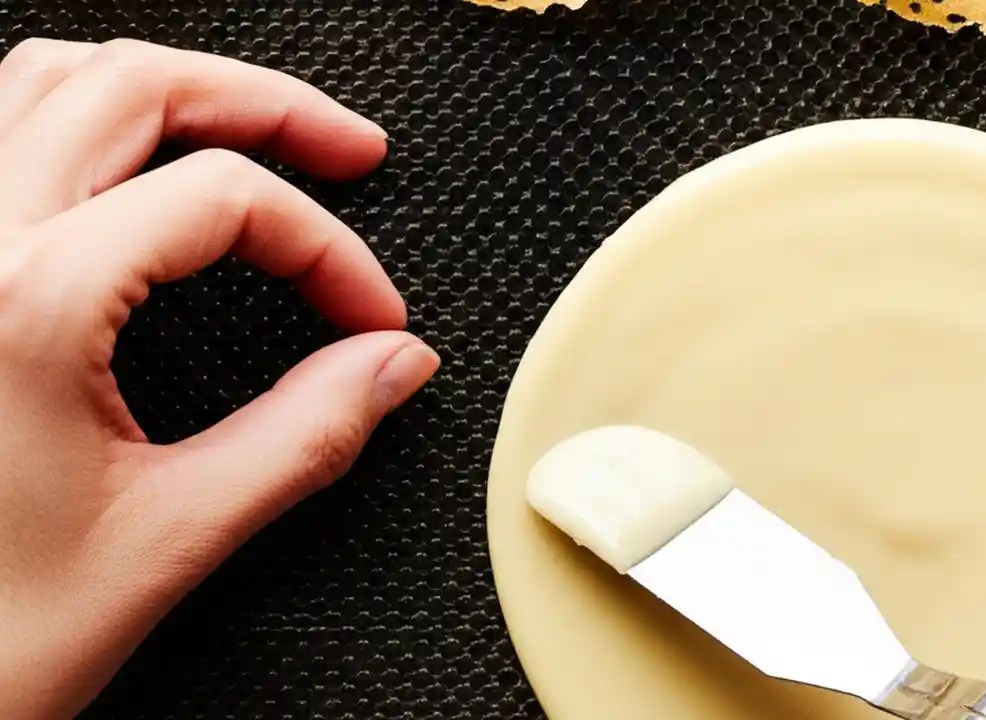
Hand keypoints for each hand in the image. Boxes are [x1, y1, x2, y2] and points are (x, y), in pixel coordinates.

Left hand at [0, 38, 437, 717]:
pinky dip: (76, 115)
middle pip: (135, 85)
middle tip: (348, 147)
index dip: (329, 249)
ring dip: (169, 91)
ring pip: (48, 79)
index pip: (224, 198)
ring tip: (251, 128)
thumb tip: (390, 366)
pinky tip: (125, 160)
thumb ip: (303, 437)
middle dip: (268, 105)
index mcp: (25, 302)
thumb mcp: (168, 539)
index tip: (371, 317)